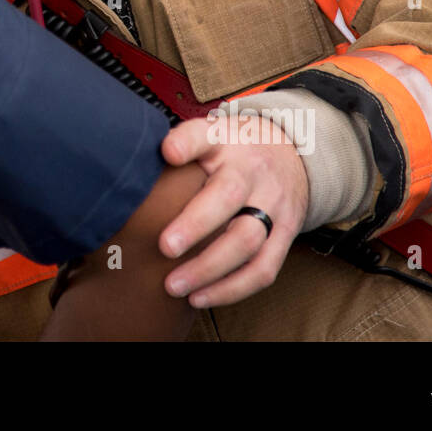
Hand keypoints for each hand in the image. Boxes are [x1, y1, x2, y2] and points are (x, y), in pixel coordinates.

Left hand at [156, 111, 308, 306]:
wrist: (292, 156)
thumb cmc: (233, 150)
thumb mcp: (209, 134)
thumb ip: (179, 145)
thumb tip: (139, 162)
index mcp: (227, 142)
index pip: (206, 135)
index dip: (187, 143)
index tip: (167, 153)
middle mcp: (252, 172)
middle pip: (229, 196)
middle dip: (196, 224)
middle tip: (165, 247)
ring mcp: (272, 204)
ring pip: (247, 240)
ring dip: (209, 268)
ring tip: (174, 285)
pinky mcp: (284, 235)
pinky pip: (263, 268)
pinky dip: (232, 288)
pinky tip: (201, 297)